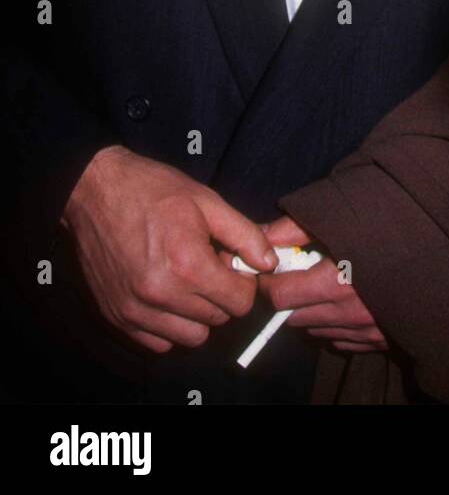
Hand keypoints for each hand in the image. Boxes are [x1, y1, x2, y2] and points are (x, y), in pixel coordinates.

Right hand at [60, 145, 276, 353]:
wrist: (95, 190)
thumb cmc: (152, 190)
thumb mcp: (206, 200)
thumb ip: (244, 234)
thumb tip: (269, 263)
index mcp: (187, 264)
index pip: (240, 302)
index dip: (243, 282)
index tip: (230, 264)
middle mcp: (161, 294)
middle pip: (218, 319)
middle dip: (221, 294)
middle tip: (206, 265)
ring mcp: (136, 309)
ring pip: (191, 336)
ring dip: (197, 314)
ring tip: (185, 280)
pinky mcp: (117, 317)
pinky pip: (159, 342)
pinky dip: (169, 325)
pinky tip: (165, 293)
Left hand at [257, 214, 388, 352]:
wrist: (444, 248)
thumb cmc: (391, 224)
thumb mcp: (341, 216)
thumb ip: (296, 227)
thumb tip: (261, 233)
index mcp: (337, 281)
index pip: (280, 295)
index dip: (271, 280)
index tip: (274, 267)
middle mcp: (349, 312)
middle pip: (294, 316)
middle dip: (290, 295)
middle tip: (300, 273)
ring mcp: (366, 330)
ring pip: (316, 328)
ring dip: (312, 309)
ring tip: (327, 283)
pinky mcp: (379, 340)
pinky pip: (341, 340)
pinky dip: (335, 323)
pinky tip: (348, 299)